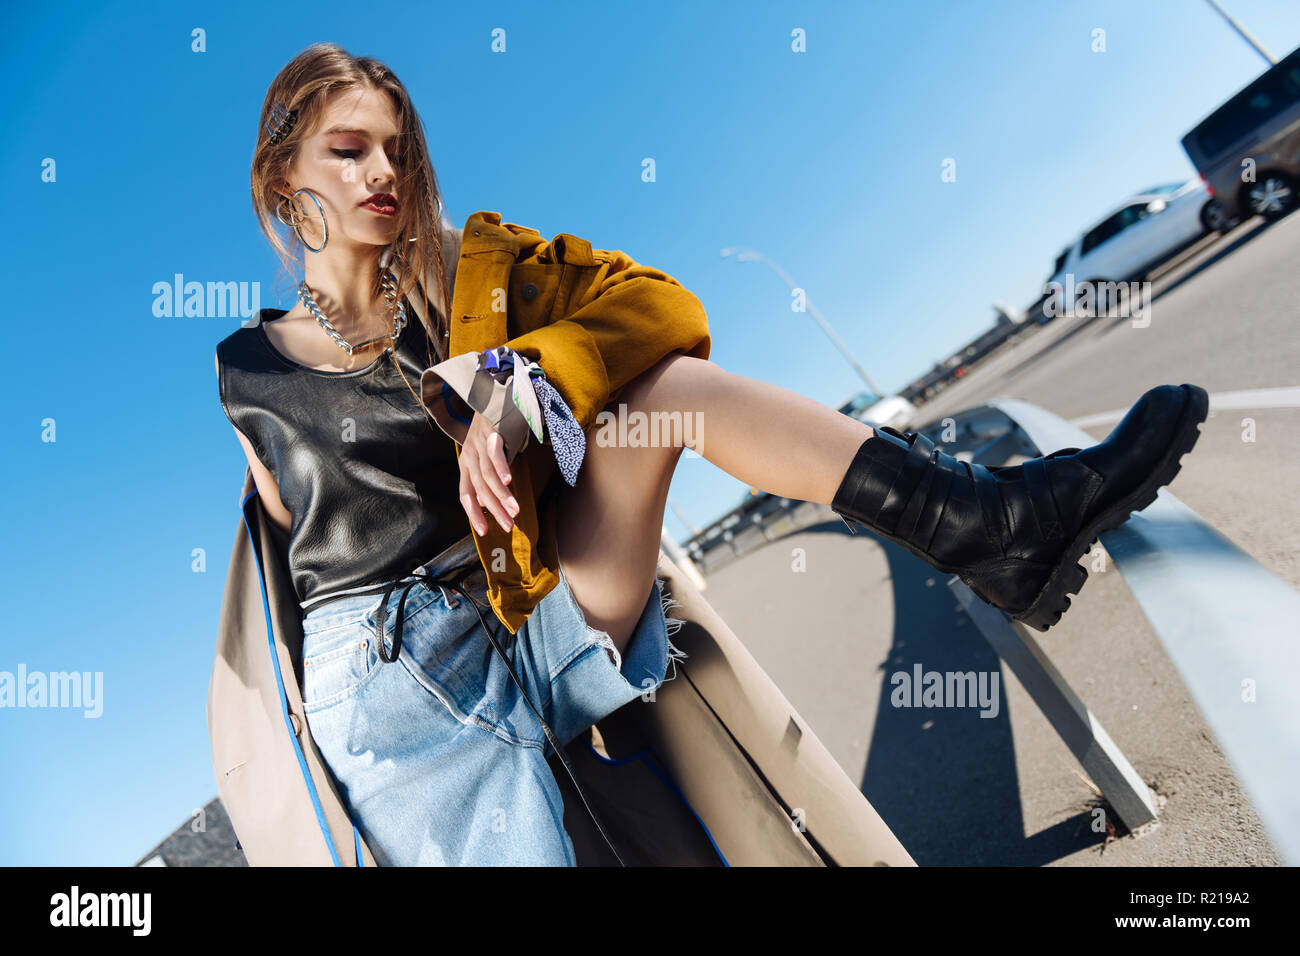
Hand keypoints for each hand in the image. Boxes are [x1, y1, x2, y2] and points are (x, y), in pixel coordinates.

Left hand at [459, 411, 520, 534]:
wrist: (496, 394)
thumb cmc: (496, 430)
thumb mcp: (488, 456)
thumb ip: (490, 476)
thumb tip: (494, 501)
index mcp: (466, 464)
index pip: (466, 494)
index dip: (474, 514)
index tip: (485, 532)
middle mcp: (469, 456)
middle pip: (479, 489)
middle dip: (494, 510)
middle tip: (508, 527)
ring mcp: (478, 443)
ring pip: (488, 475)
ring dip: (501, 495)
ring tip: (514, 511)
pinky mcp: (491, 432)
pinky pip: (494, 454)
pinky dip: (501, 468)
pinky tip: (508, 482)